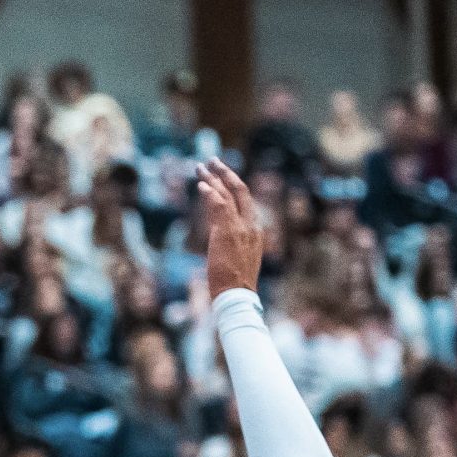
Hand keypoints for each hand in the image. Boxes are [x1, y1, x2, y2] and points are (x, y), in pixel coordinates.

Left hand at [197, 160, 263, 295]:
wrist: (238, 295)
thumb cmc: (236, 285)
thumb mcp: (240, 260)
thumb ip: (235, 246)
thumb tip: (226, 244)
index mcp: (256, 231)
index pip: (245, 202)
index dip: (234, 187)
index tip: (222, 177)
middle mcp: (251, 225)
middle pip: (241, 190)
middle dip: (226, 173)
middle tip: (213, 161)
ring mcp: (240, 227)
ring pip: (227, 193)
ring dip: (212, 178)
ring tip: (200, 167)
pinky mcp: (227, 231)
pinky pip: (219, 205)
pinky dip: (210, 192)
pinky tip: (201, 184)